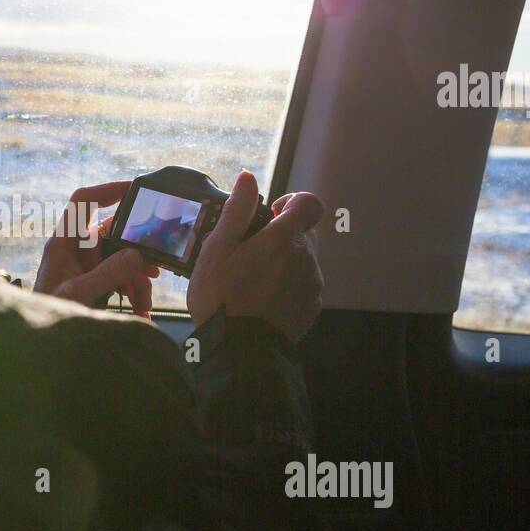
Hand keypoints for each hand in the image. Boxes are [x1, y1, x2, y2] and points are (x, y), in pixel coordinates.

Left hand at [33, 181, 160, 318]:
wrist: (41, 345)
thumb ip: (108, 274)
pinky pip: (121, 276)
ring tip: (143, 302)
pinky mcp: (94, 280)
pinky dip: (133, 290)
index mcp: (63, 242)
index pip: (83, 201)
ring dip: (137, 279)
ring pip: (122, 258)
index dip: (107, 189)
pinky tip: (139, 307)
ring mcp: (86, 265)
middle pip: (113, 234)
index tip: (134, 189)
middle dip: (135, 252)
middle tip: (154, 266)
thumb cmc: (49, 315)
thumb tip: (136, 256)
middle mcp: (75, 249)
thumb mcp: (79, 294)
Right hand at [186, 171, 323, 340]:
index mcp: (284, 238)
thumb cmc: (222, 299)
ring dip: (285, 263)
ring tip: (253, 281)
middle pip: (305, 233)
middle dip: (282, 236)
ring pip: (304, 260)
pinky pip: (304, 286)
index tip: (271, 215)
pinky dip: (288, 287)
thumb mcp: (217, 250)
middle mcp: (306, 257)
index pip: (309, 203)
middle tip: (252, 253)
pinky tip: (263, 300)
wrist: (240, 352)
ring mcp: (312, 284)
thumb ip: (236, 211)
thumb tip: (248, 178)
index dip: (293, 203)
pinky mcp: (311, 307)